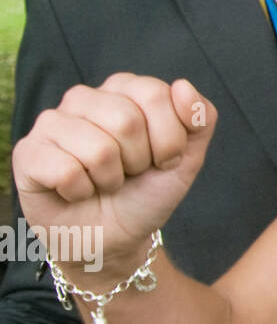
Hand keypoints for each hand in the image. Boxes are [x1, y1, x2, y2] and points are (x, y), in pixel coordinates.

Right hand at [13, 73, 216, 282]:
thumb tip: (183, 85)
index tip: (162, 159)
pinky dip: (81, 191)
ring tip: (103, 182)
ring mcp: (52, 122)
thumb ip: (200, 118)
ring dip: (110, 178)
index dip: (169, 139)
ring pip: (99, 148)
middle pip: (127, 120)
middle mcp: (85, 97)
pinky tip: (76, 191)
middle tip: (129, 173)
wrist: (114, 238)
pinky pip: (66, 170)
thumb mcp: (187, 157)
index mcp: (124, 88)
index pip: (156, 94)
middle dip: (140, 160)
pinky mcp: (28, 152)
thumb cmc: (146, 191)